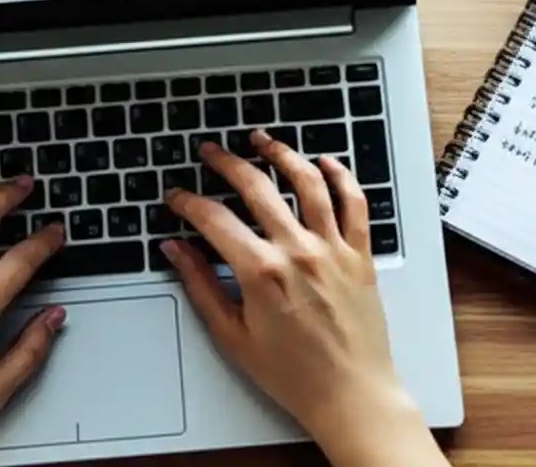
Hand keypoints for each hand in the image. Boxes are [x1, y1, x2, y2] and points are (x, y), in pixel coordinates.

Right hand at [161, 131, 446, 466]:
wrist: (350, 394)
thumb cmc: (293, 374)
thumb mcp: (232, 335)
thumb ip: (201, 286)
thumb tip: (175, 250)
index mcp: (261, 272)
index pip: (214, 219)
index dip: (188, 202)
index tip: (177, 197)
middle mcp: (298, 251)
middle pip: (257, 187)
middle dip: (226, 163)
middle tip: (211, 152)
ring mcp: (333, 249)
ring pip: (307, 182)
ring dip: (281, 154)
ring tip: (262, 141)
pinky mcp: (360, 254)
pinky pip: (354, 203)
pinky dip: (340, 176)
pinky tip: (325, 162)